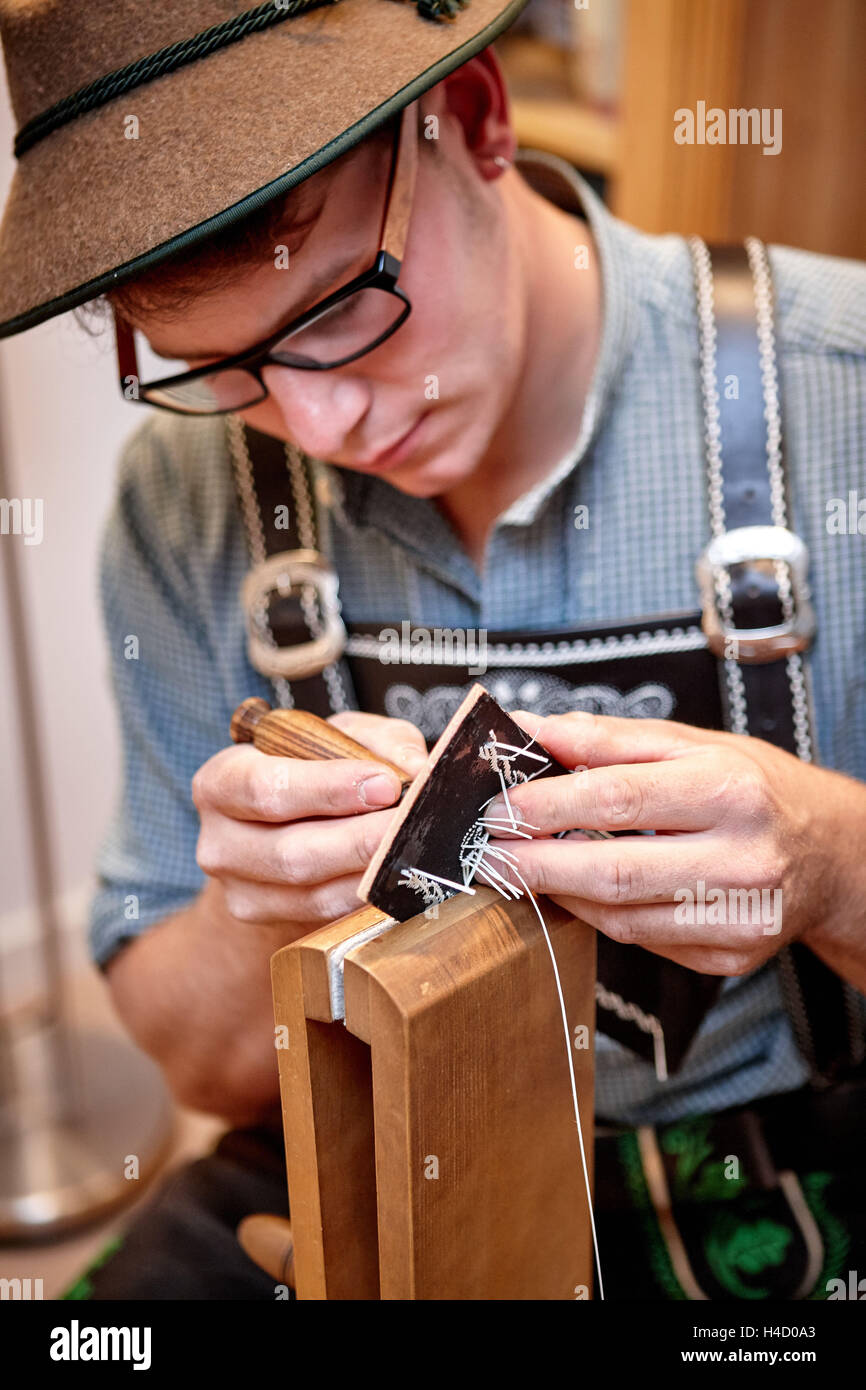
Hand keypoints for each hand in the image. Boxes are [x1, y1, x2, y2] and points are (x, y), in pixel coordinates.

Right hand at [192, 711, 426, 928]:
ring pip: (312, 893)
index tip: (385, 784)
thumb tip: (413, 767)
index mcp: (220, 782)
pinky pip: (326, 914)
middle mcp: (219, 842)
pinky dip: (367, 895)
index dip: (328, 788)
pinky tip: (393, 874)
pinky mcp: (266, 920)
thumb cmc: (309, 772)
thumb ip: (376, 741)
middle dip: (360, 838)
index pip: (266, 788)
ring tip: (410, 848)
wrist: (280, 830)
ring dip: (370, 871)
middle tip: (409, 823)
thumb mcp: (335, 738)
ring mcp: (239, 890)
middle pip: (290, 852)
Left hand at [486, 709, 864, 977]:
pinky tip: (572, 892)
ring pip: (620, 915)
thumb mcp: (693, 745)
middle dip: (535, 861)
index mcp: (731, 791)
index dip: (547, 805)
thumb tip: (532, 728)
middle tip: (487, 849)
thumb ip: (609, 739)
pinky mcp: (728, 956)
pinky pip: (640, 939)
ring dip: (557, 891)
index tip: (497, 806)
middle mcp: (741, 859)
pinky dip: (596, 915)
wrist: (830, 855)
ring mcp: (736, 917)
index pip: (618, 798)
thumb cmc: (754, 790)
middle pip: (613, 869)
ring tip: (517, 868)